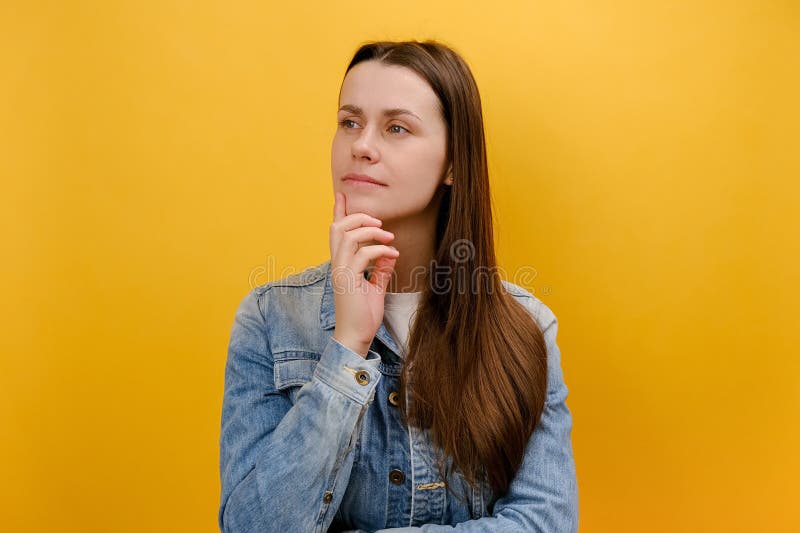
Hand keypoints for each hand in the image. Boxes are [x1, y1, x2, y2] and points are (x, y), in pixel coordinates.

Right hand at [329, 192, 398, 357]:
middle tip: (380, 222)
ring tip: (388, 236)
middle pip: (338, 227)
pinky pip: (361, 255)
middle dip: (358, 217)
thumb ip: (380, 268)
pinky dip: (379, 250)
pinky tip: (392, 254)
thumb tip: (390, 252)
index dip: (338, 212)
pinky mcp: (348, 280)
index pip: (336, 232)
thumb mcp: (375, 286)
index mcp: (341, 264)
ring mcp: (340, 272)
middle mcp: (337, 264)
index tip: (342, 195)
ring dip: (369, 231)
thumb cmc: (364, 314)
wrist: (356, 336)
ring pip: (347, 237)